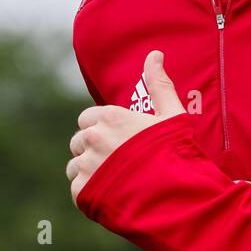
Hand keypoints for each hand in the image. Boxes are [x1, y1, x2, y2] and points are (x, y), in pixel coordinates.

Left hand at [66, 49, 184, 205]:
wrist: (175, 195)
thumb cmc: (176, 153)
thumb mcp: (173, 115)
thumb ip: (160, 84)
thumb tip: (154, 54)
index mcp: (111, 118)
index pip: (87, 118)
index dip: (101, 127)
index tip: (117, 139)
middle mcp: (94, 138)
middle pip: (79, 140)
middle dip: (92, 148)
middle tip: (117, 160)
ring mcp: (87, 166)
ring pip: (74, 165)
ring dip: (89, 170)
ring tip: (113, 179)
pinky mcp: (83, 192)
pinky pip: (77, 188)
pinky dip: (89, 191)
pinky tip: (110, 193)